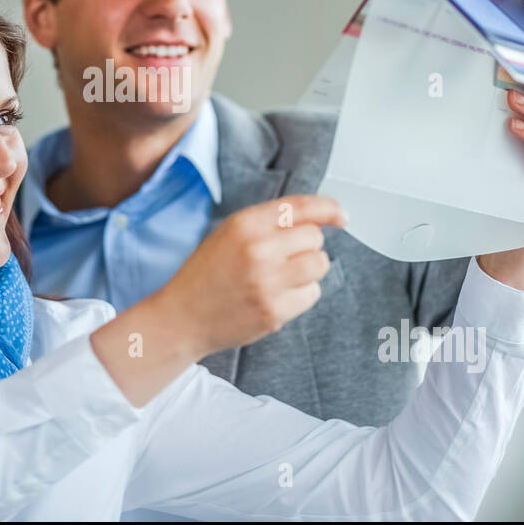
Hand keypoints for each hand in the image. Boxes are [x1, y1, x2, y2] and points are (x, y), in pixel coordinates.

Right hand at [89, 194, 345, 406]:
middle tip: (287, 258)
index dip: (328, 209)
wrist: (182, 317)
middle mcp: (258, 250)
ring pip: (320, 265)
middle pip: (314, 238)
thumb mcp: (228, 234)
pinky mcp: (274, 311)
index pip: (299, 207)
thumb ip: (267, 224)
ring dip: (308, 270)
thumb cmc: (206, 274)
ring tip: (284, 277)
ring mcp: (267, 282)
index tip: (341, 216)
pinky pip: (312, 294)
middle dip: (307, 246)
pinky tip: (278, 296)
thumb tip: (316, 219)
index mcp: (244, 224)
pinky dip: (301, 295)